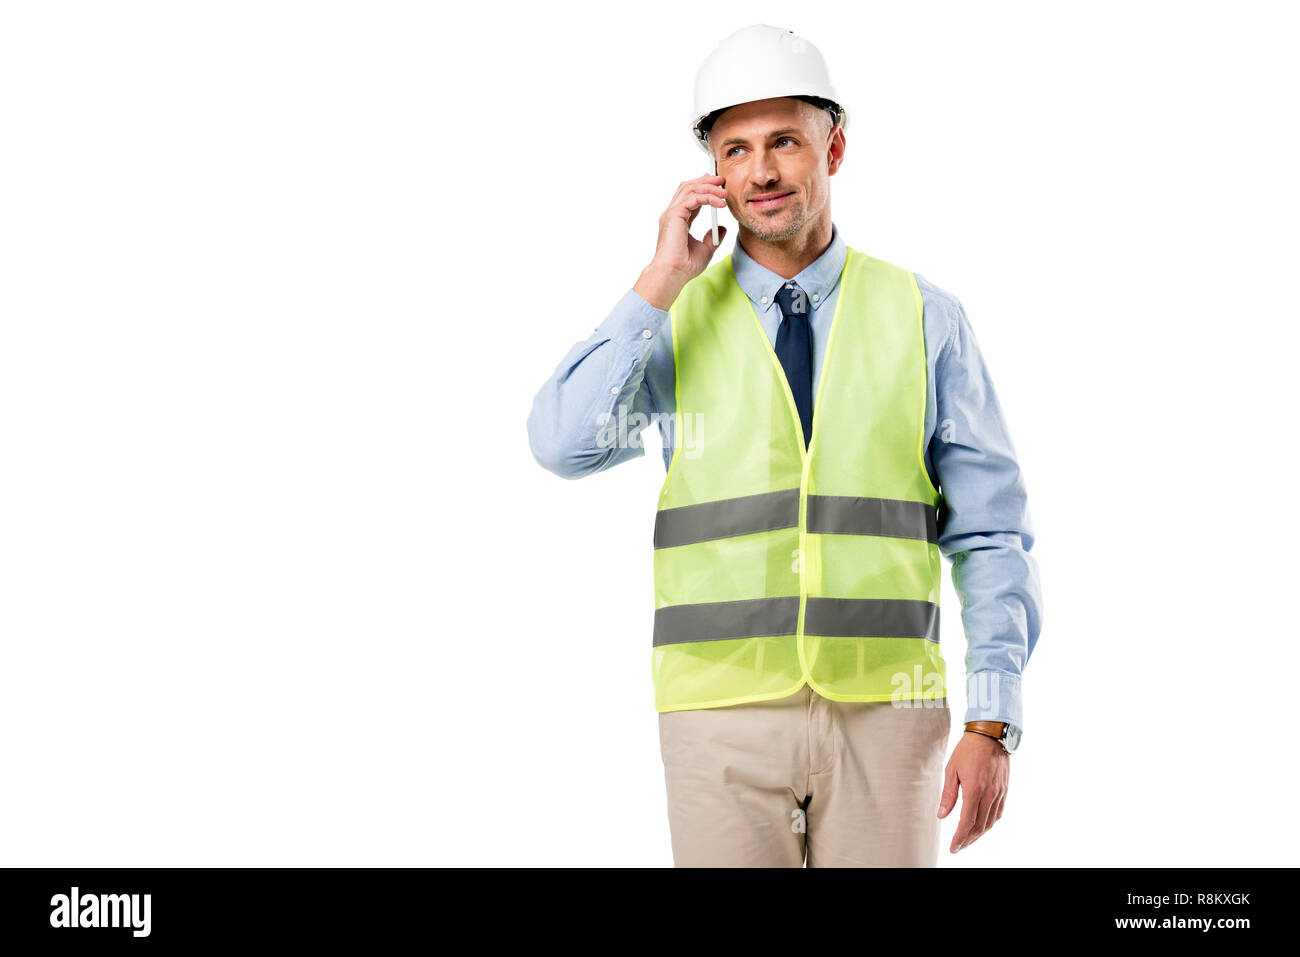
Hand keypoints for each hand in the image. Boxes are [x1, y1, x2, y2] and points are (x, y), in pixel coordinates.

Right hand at [634, 175, 728, 309]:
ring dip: (708, 187)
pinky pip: (693, 198)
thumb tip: (723, 228)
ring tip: (724, 191)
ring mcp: (672, 213)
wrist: (673, 274)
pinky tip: (720, 203)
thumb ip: (713, 237)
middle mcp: (672, 214)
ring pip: (690, 188)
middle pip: (688, 187)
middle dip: (706, 181)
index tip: (719, 188)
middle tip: (722, 181)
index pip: (690, 197)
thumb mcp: (705, 249)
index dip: (704, 190)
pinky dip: (708, 197)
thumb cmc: (684, 266)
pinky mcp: (675, 215)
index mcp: (677, 220)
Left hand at [937, 731, 1008, 853]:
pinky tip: (982, 826)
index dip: (960, 837)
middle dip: (968, 840)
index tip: (953, 847)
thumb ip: (948, 795)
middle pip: (979, 826)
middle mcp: (989, 794)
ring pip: (990, 822)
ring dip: (979, 834)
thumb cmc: (967, 750)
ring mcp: (999, 793)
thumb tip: (942, 815)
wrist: (990, 735)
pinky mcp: (1004, 790)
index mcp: (974, 789)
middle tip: (958, 847)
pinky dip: (990, 823)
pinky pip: (999, 812)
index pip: (967, 821)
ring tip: (968, 839)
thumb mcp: (951, 770)